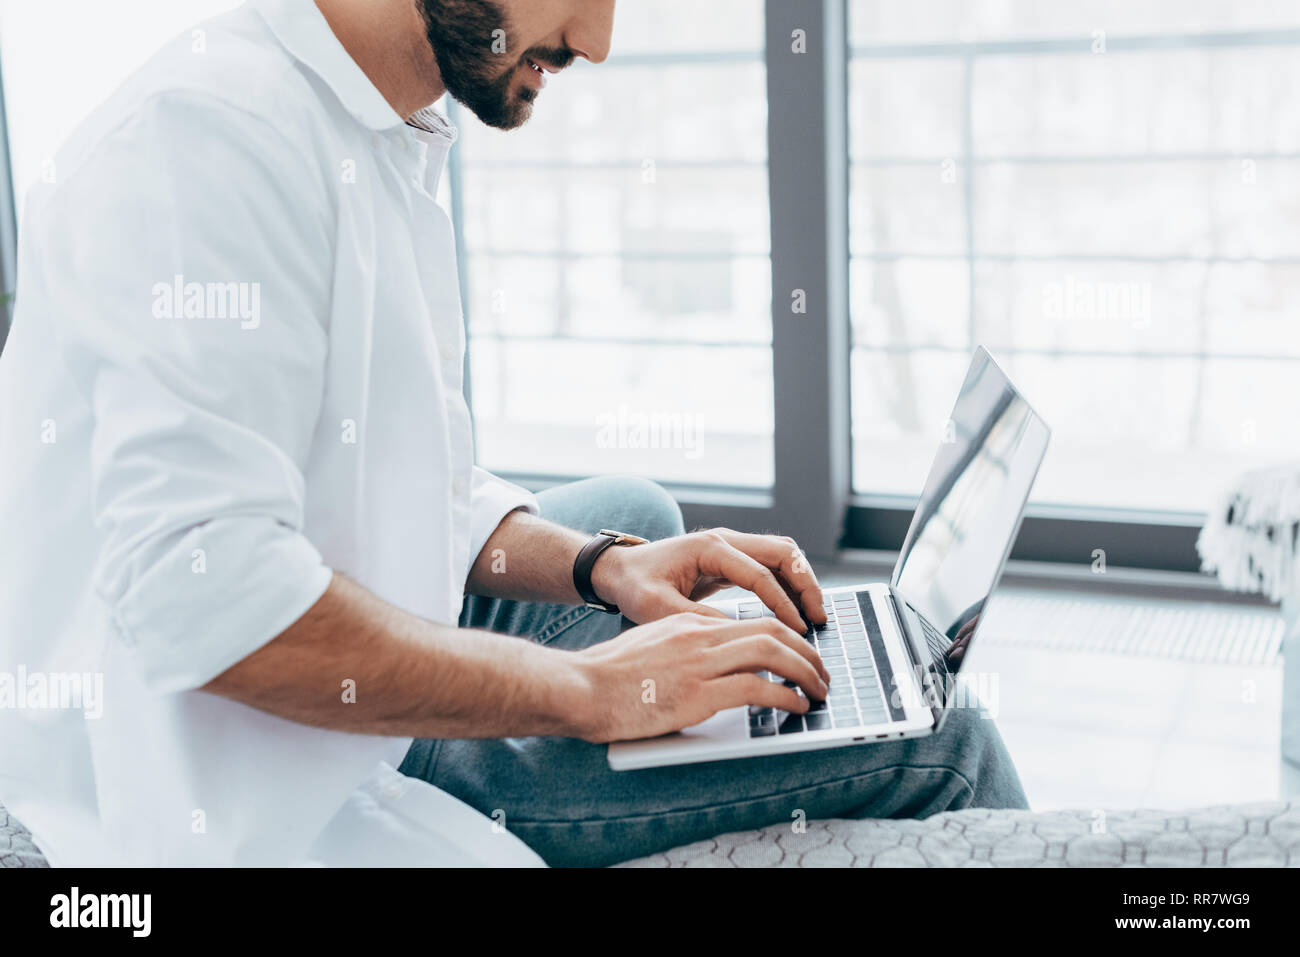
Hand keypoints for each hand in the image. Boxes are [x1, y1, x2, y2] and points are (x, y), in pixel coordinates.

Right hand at [571, 612, 830, 742]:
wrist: (578, 687)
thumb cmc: (605, 677)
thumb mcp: (650, 649)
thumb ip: (683, 652)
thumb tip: (712, 671)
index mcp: (689, 625)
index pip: (753, 621)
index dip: (787, 636)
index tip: (802, 654)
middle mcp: (700, 637)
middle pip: (772, 631)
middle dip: (806, 652)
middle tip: (823, 673)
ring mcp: (700, 664)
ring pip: (772, 654)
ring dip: (805, 672)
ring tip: (819, 691)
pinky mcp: (698, 694)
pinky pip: (757, 688)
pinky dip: (785, 697)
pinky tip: (796, 708)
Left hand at [590, 528, 827, 633]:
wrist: (618, 570)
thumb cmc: (634, 585)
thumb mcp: (658, 608)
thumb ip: (697, 618)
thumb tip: (736, 632)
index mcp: (710, 547)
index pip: (760, 574)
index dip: (783, 603)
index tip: (798, 630)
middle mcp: (724, 540)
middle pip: (783, 552)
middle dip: (806, 584)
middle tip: (820, 618)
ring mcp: (729, 546)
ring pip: (782, 554)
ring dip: (802, 581)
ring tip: (814, 615)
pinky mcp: (729, 559)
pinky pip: (769, 566)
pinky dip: (788, 584)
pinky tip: (794, 611)